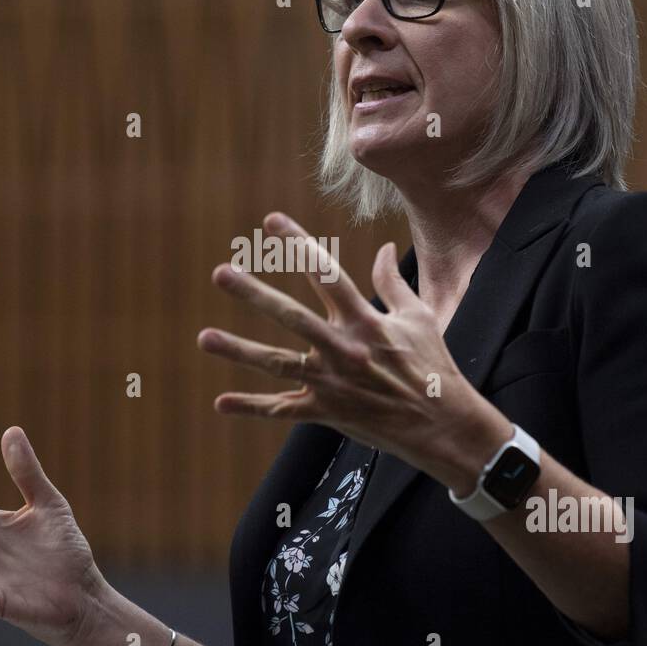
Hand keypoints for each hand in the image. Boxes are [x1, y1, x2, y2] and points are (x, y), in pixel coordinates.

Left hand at [197, 212, 505, 487]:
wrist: (442, 425)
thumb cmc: (433, 366)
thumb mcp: (419, 318)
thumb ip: (393, 283)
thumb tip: (383, 248)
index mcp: (365, 321)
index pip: (326, 273)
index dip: (298, 244)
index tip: (270, 220)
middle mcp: (343, 349)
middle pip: (291, 317)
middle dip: (254, 294)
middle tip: (221, 273)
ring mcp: (331, 383)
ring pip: (277, 364)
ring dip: (239, 350)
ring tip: (204, 337)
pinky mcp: (326, 412)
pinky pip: (283, 410)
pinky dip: (252, 408)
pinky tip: (220, 403)